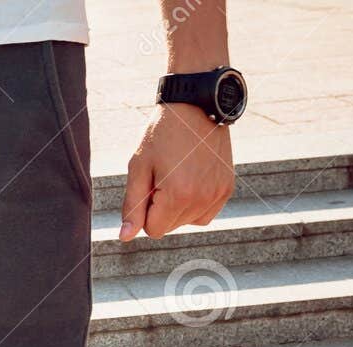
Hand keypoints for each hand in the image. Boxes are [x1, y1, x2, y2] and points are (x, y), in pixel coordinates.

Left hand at [119, 103, 234, 239]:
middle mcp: (201, 199)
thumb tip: (125, 238)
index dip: (146, 209)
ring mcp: (217, 194)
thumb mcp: (139, 168)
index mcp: (177, 195)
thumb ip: (132, 206)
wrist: (196, 103)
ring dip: (178, 206)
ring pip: (187, 222)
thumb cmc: (162, 133)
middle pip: (170, 227)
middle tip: (166, 173)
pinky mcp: (227, 188)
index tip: (151, 182)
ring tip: (180, 173)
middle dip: (161, 207)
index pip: (153, 230)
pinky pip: (205, 214)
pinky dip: (195, 204)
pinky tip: (192, 179)